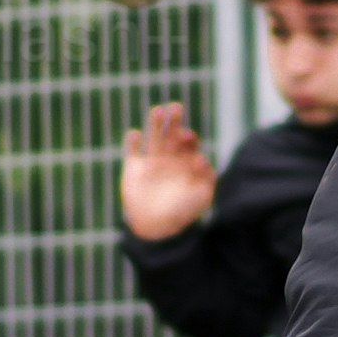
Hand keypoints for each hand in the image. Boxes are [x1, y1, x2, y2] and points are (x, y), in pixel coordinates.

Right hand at [117, 97, 215, 242]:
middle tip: (177, 107)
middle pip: (172, 135)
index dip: (189, 138)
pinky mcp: (134, 169)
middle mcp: (169, 159)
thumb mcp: (201, 198)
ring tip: (158, 110)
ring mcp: (151, 163)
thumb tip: (203, 158)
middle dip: (175, 122)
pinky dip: (132, 143)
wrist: (157, 228)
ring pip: (153, 138)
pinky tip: (134, 134)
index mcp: (185, 163)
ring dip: (155, 124)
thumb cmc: (182, 213)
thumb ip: (206, 179)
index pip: (189, 145)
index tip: (188, 136)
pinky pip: (132, 152)